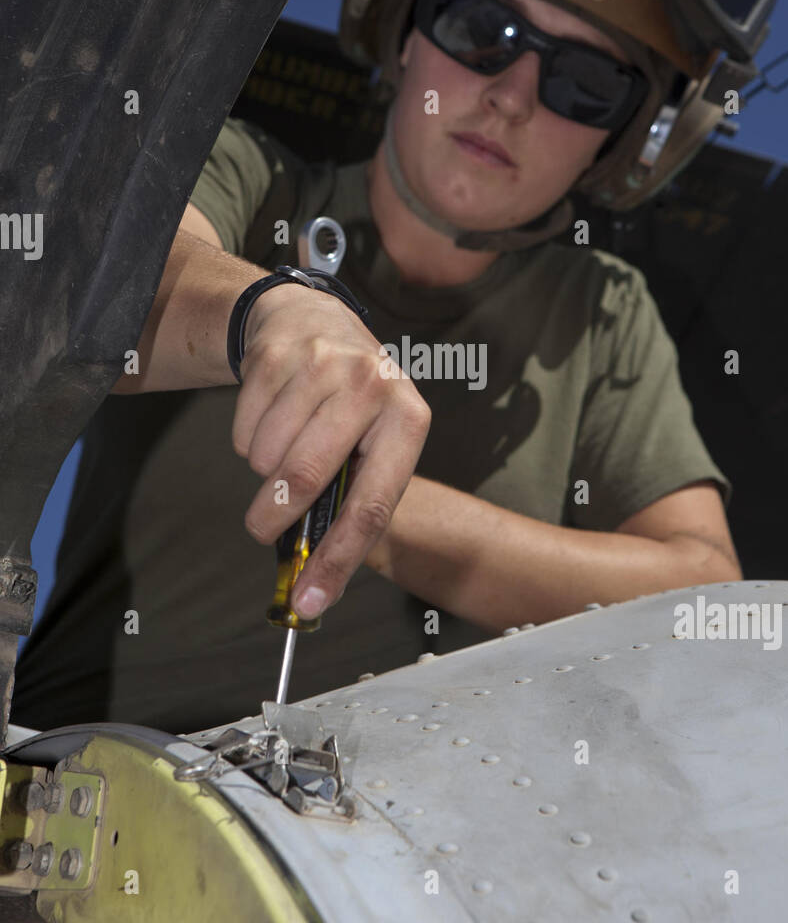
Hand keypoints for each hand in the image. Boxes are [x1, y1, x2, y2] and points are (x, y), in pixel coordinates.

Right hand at [232, 281, 429, 617]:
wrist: (313, 320)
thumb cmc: (351, 401)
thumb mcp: (373, 441)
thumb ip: (353, 502)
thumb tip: (318, 584)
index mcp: (409, 420)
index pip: (372, 506)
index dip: (338, 561)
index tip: (309, 602)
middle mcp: (372, 387)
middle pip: (307, 478)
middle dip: (274, 517)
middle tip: (262, 528)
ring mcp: (323, 365)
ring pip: (267, 455)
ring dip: (263, 470)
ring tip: (283, 446)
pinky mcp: (278, 354)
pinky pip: (244, 429)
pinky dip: (247, 441)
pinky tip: (270, 416)